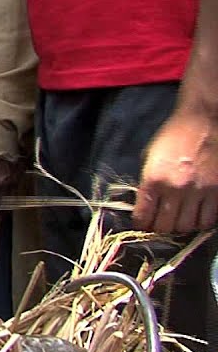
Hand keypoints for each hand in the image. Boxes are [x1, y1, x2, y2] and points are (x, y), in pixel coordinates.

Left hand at [134, 111, 217, 233]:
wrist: (202, 120)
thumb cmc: (173, 135)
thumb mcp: (150, 156)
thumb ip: (148, 182)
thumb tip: (146, 204)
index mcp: (154, 179)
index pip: (144, 216)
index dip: (142, 225)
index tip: (143, 226)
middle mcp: (176, 189)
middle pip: (166, 227)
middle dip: (160, 230)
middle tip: (160, 227)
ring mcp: (199, 191)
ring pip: (188, 226)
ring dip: (181, 229)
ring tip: (178, 223)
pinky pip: (210, 219)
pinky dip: (201, 223)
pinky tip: (196, 217)